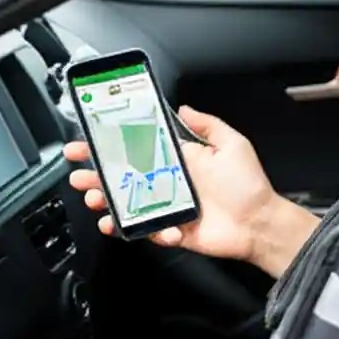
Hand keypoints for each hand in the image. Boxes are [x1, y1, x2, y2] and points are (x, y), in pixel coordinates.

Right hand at [64, 105, 318, 277]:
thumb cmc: (248, 185)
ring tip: (95, 197)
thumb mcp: (232, 145)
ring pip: (125, 203)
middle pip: (123, 176)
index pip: (139, 148)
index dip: (112, 145)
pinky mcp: (167, 230)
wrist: (259, 223)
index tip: (88, 141)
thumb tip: (184, 108)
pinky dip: (130, 228)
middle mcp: (168, 182)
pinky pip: (141, 229)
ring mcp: (165, 207)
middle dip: (96, 173)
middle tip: (79, 172)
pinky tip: (125, 223)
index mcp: (179, 159)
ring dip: (104, 200)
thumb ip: (207, 125)